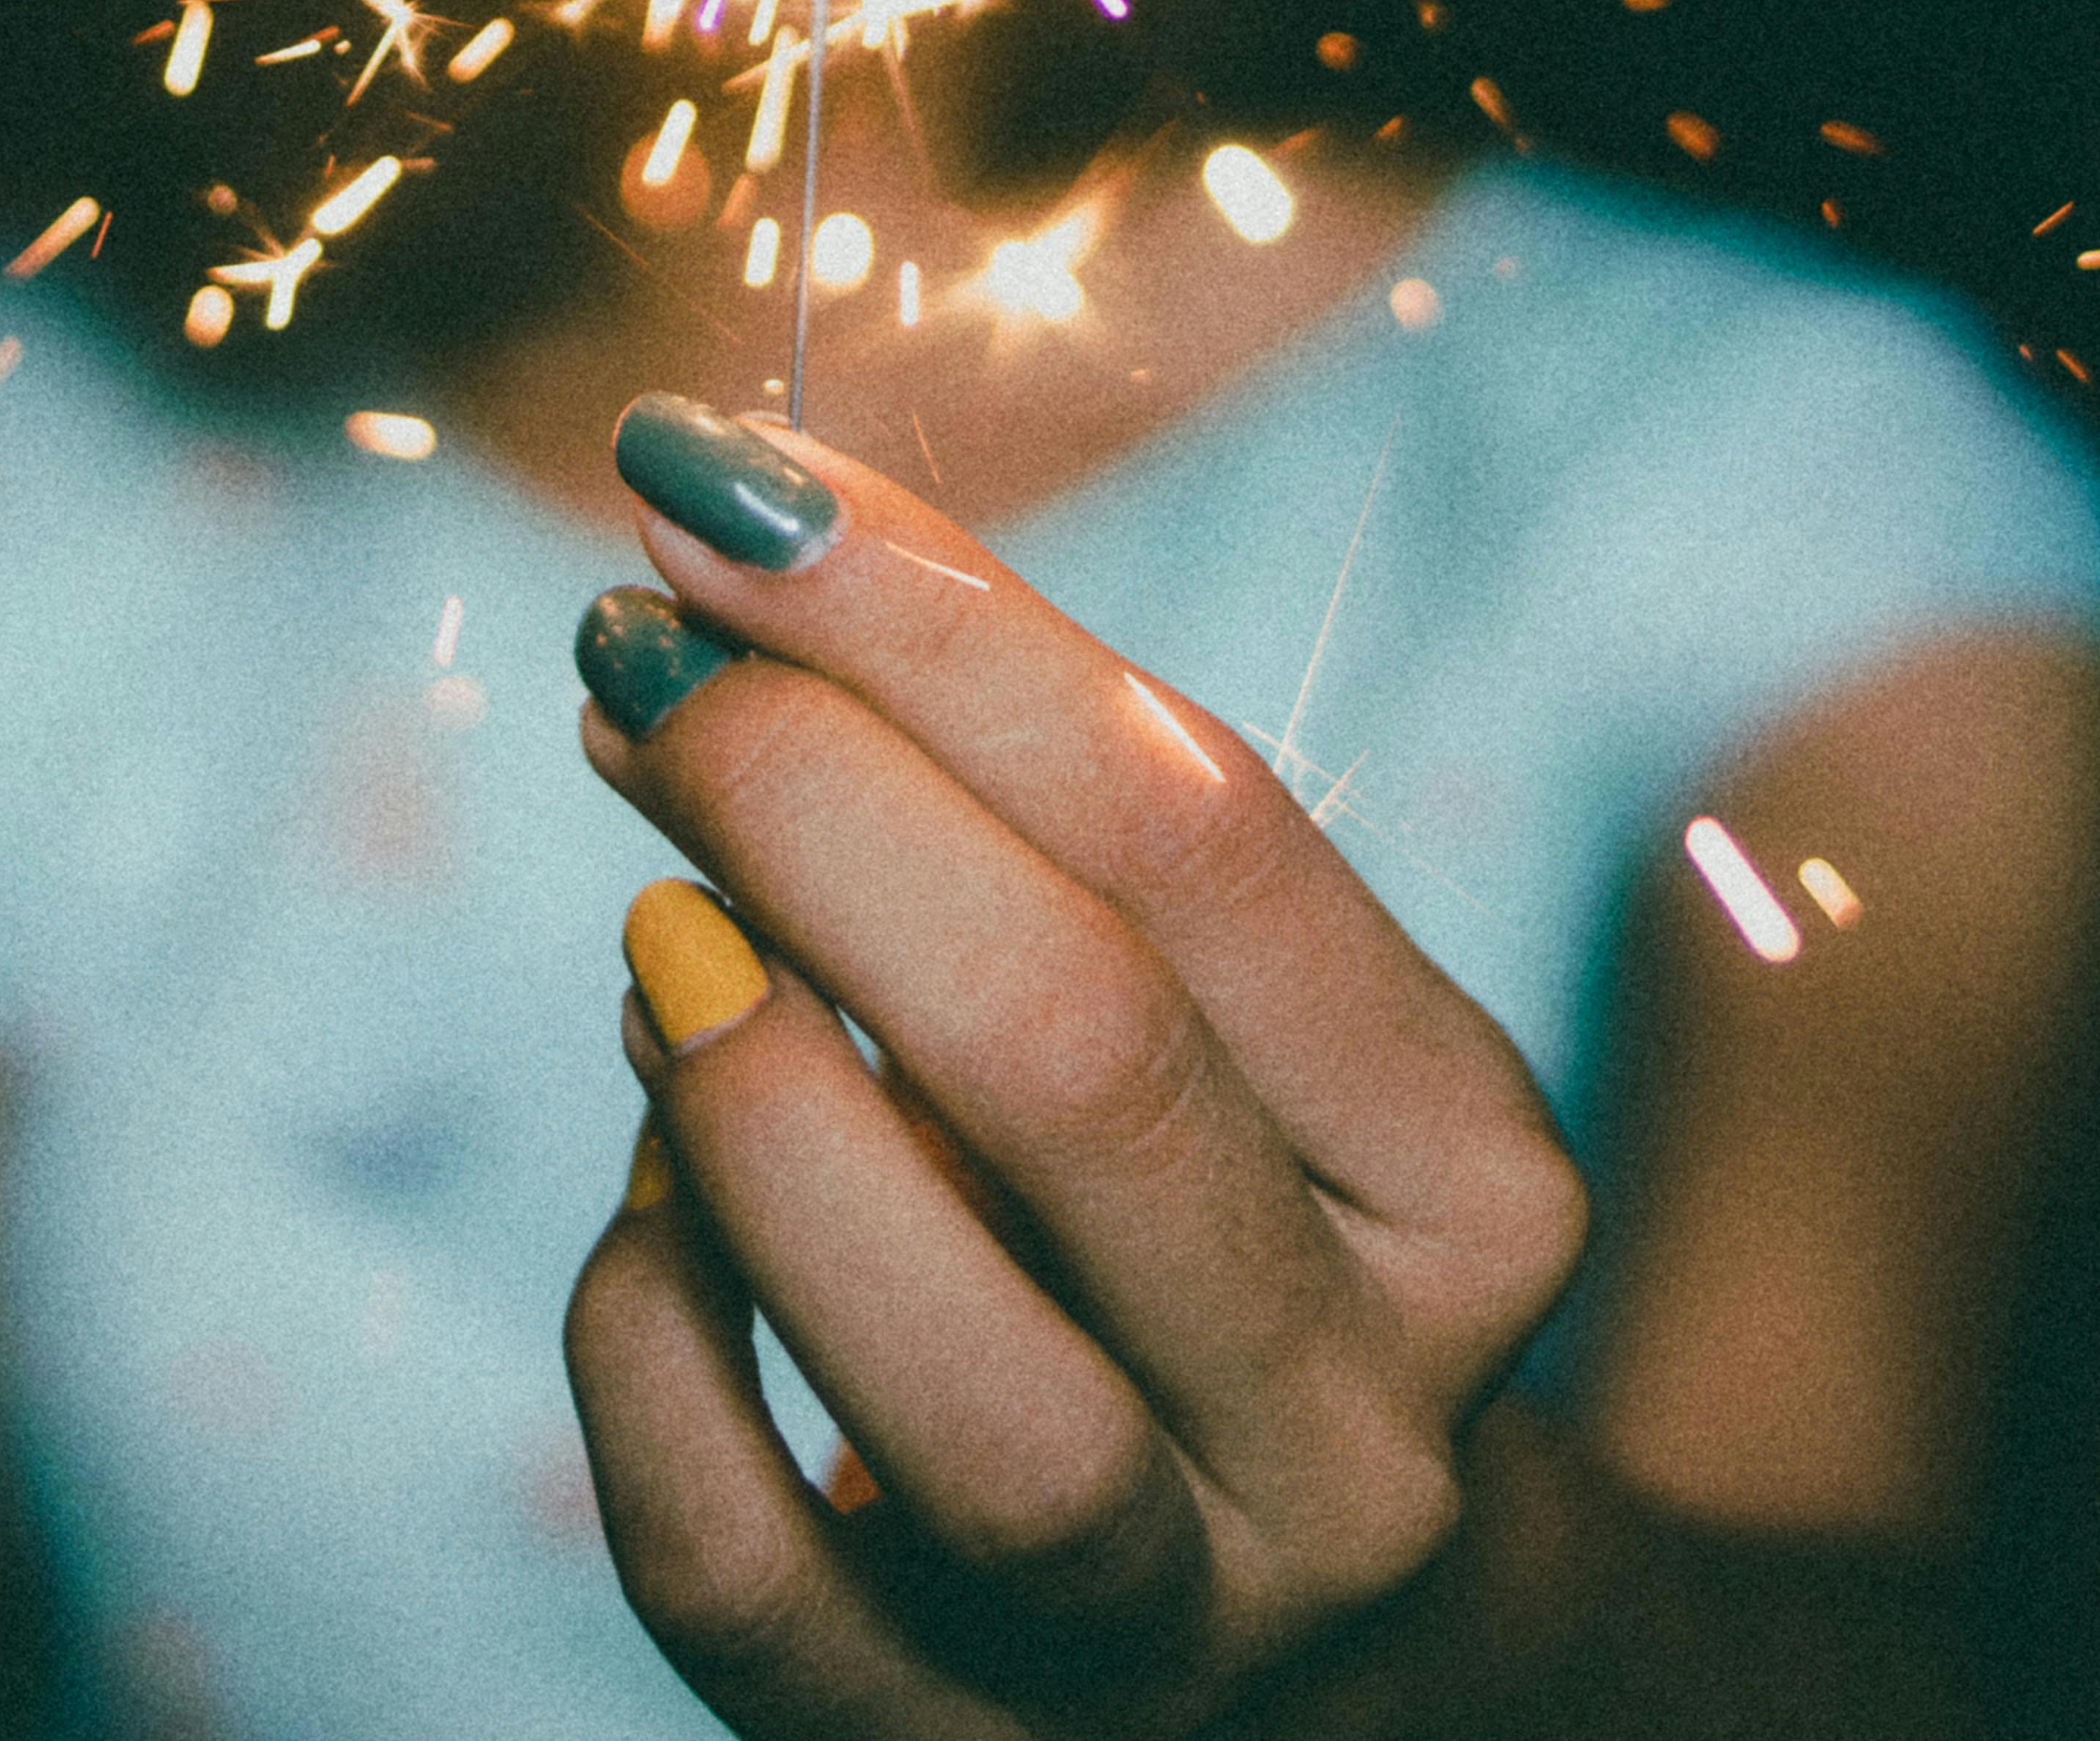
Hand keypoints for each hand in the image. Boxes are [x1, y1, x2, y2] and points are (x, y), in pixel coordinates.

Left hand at [563, 395, 1586, 1739]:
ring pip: (952, 1379)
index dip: (933, 622)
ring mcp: (1173, 1633)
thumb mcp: (1211, 1017)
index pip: (1201, 829)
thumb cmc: (1209, 1226)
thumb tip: (708, 602)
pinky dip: (644, 1336)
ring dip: (747, 1088)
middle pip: (1076, 1057)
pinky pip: (739, 1562)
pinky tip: (639, 1209)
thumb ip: (1016, 813)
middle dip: (808, 796)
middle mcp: (1356, 1423)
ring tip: (651, 933)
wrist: (1321, 1669)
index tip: (716, 478)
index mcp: (1465, 1175)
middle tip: (635, 654)